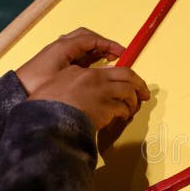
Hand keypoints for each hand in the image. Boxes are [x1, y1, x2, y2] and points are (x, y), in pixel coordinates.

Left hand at [16, 28, 125, 94]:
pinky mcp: (56, 62)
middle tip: (118, 55)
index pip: (92, 39)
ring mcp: (58, 53)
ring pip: (82, 45)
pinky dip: (89, 57)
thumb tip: (108, 72)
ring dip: (97, 50)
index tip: (123, 53)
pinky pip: (77, 54)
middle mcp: (61, 46)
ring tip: (110, 61)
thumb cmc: (37, 85)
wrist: (14, 93)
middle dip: (104, 44)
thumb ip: (88, 74)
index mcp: (63, 47)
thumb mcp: (65, 79)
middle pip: (87, 38)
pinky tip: (95, 69)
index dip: (109, 45)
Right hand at [30, 66, 149, 130]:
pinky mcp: (106, 107)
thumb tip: (81, 89)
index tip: (125, 83)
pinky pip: (123, 108)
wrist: (46, 119)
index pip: (107, 71)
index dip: (120, 77)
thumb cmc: (44, 107)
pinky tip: (123, 117)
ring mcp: (101, 92)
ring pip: (128, 91)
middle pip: (126, 74)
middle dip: (139, 83)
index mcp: (80, 71)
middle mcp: (94, 78)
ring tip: (133, 108)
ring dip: (133, 100)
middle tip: (144, 93)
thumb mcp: (54, 86)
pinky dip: (126, 112)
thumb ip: (70, 83)